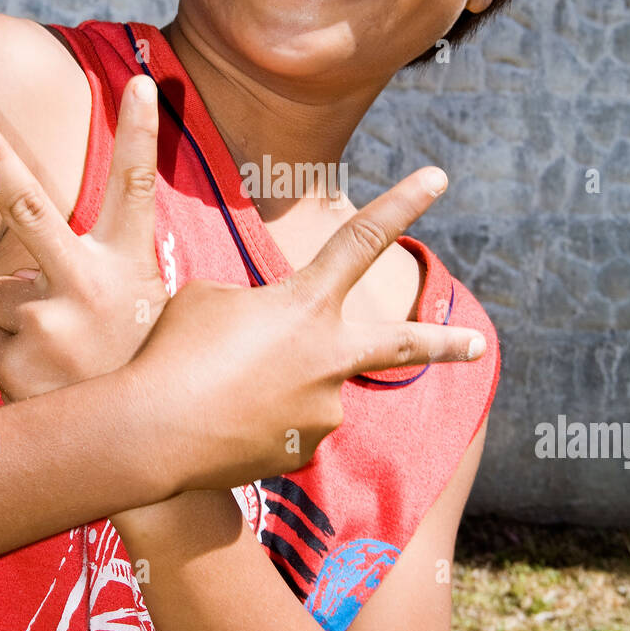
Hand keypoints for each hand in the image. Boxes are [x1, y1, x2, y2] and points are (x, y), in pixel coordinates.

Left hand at [0, 76, 169, 400]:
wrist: (138, 449)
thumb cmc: (133, 360)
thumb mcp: (138, 305)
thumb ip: (97, 265)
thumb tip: (19, 249)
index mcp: (129, 266)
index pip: (137, 187)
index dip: (139, 132)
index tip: (137, 80)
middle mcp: (91, 286)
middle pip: (29, 205)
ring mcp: (51, 324)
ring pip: (0, 293)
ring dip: (20, 317)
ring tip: (62, 351)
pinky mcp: (17, 362)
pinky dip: (7, 355)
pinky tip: (44, 376)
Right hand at [121, 165, 487, 492]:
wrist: (151, 434)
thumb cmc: (171, 352)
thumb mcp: (208, 300)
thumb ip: (256, 307)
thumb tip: (273, 334)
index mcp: (306, 305)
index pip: (363, 239)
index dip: (402, 203)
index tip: (439, 177)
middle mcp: (329, 359)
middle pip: (400, 345)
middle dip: (443, 344)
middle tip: (478, 346)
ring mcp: (322, 411)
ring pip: (305, 391)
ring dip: (271, 390)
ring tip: (218, 394)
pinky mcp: (303, 453)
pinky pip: (283, 429)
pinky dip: (256, 423)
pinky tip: (221, 424)